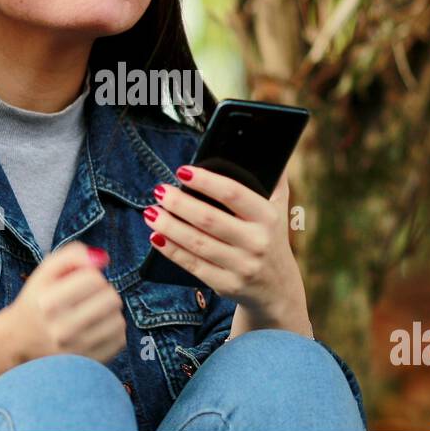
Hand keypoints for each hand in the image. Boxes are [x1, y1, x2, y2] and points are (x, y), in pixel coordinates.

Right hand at [7, 242, 126, 363]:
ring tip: (93, 313)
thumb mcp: (45, 271)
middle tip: (90, 297)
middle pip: (111, 299)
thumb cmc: (38, 300)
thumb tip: (103, 259)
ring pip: (118, 320)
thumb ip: (72, 255)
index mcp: (48, 303)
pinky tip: (97, 328)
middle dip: (104, 292)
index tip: (81, 282)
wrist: (20, 341)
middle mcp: (61, 329)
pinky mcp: (88, 363)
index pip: (94, 279)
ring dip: (110, 312)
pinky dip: (113, 331)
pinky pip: (120, 340)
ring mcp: (76, 350)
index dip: (92, 275)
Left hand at [142, 165, 311, 335]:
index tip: (182, 170)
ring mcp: (241, 266)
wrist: (277, 287)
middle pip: (209, 219)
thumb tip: (268, 143)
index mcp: (268, 217)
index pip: (234, 194)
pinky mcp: (226, 285)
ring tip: (151, 211)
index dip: (206, 181)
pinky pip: (193, 265)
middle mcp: (257, 242)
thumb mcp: (279, 209)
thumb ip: (274, 178)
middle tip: (160, 190)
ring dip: (169, 226)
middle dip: (179, 203)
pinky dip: (172, 250)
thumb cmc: (270, 237)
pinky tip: (156, 236)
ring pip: (197, 243)